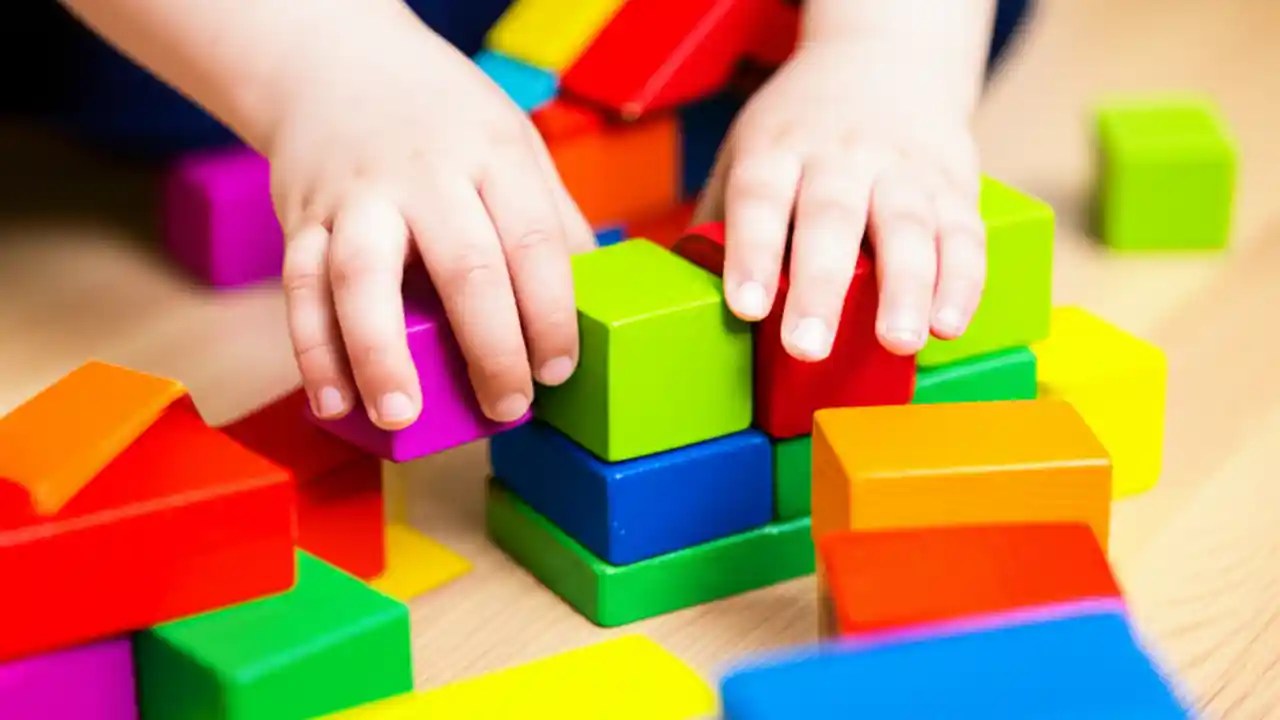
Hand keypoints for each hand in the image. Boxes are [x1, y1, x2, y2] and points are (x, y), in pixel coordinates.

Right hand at [272, 26, 594, 429]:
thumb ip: (550, 220)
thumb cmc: (444, 121)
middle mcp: (423, 173)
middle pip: (463, 266)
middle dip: (490, 348)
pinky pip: (300, 288)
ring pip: (363, 278)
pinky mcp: (300, 218)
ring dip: (380, 355)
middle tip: (506, 408)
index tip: (558, 371)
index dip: (551, 314)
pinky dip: (312, 350)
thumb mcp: (513, 144)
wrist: (336, 61)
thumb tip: (591, 308)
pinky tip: (333, 402)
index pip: (532, 242)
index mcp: (491, 154)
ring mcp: (356, 196)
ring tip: (402, 417)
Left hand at [695, 43, 985, 359]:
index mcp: (777, 148)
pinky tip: (949, 325)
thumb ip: (725, 222)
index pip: (760, 198)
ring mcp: (902, 168)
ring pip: (906, 227)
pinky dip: (960, 282)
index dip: (751, 253)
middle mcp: (840, 154)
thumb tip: (683, 299)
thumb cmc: (798, 132)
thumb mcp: (749, 152)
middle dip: (820, 287)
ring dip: (905, 289)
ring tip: (898, 342)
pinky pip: (962, 234)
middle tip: (808, 347)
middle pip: (831, 219)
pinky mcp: (952, 186)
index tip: (745, 307)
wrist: (885, 61)